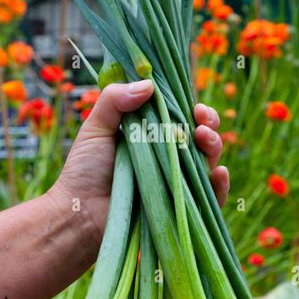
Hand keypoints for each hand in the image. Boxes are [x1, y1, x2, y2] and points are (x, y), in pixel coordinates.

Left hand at [50, 79, 229, 252]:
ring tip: (203, 138)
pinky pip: (210, 199)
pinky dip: (219, 186)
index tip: (195, 106)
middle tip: (202, 122)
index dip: (194, 110)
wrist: (78, 215)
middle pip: (201, 139)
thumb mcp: (95, 128)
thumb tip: (149, 84)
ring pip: (208, 164)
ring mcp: (176, 185)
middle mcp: (168, 159)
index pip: (182, 119)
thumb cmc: (83, 172)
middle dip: (209, 126)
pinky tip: (217, 172)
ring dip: (214, 147)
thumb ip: (114, 99)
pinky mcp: (181, 210)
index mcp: (151, 137)